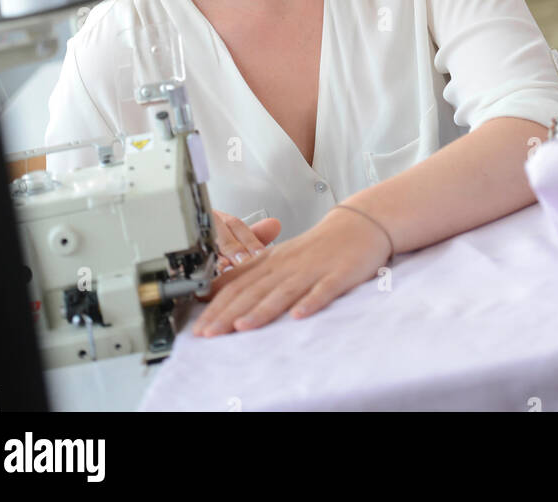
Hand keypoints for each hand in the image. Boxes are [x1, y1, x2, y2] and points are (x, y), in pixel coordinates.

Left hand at [192, 206, 390, 335]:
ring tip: (243, 326)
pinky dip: (310, 302)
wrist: (358, 224)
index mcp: (271, 262)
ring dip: (262, 309)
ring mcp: (313, 270)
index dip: (217, 306)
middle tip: (208, 333)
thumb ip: (248, 276)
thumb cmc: (317, 248)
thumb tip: (212, 293)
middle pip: (254, 290)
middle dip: (229, 313)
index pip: (238, 285)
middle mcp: (287, 265)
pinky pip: (323, 289)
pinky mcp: (338, 275)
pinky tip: (299, 315)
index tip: (199, 327)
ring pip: (283, 291)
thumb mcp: (278, 258)